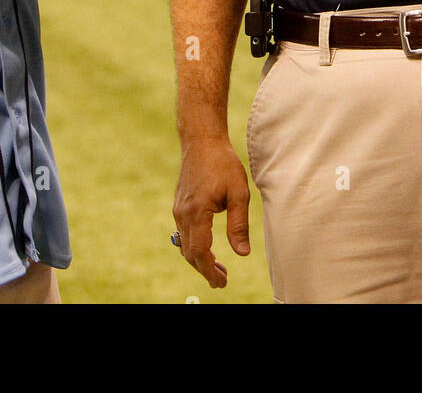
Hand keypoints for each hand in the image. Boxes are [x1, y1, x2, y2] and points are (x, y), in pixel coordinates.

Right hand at [172, 138, 251, 287]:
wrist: (201, 141)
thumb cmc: (223, 164)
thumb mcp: (238, 193)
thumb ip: (238, 225)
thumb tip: (242, 254)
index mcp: (197, 212)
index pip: (199, 252)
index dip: (210, 270)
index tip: (222, 282)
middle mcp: (183, 213)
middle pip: (189, 253)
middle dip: (205, 270)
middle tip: (222, 281)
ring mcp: (179, 209)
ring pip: (184, 245)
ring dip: (199, 260)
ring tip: (218, 269)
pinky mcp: (179, 205)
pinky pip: (183, 234)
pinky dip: (194, 247)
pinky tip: (207, 249)